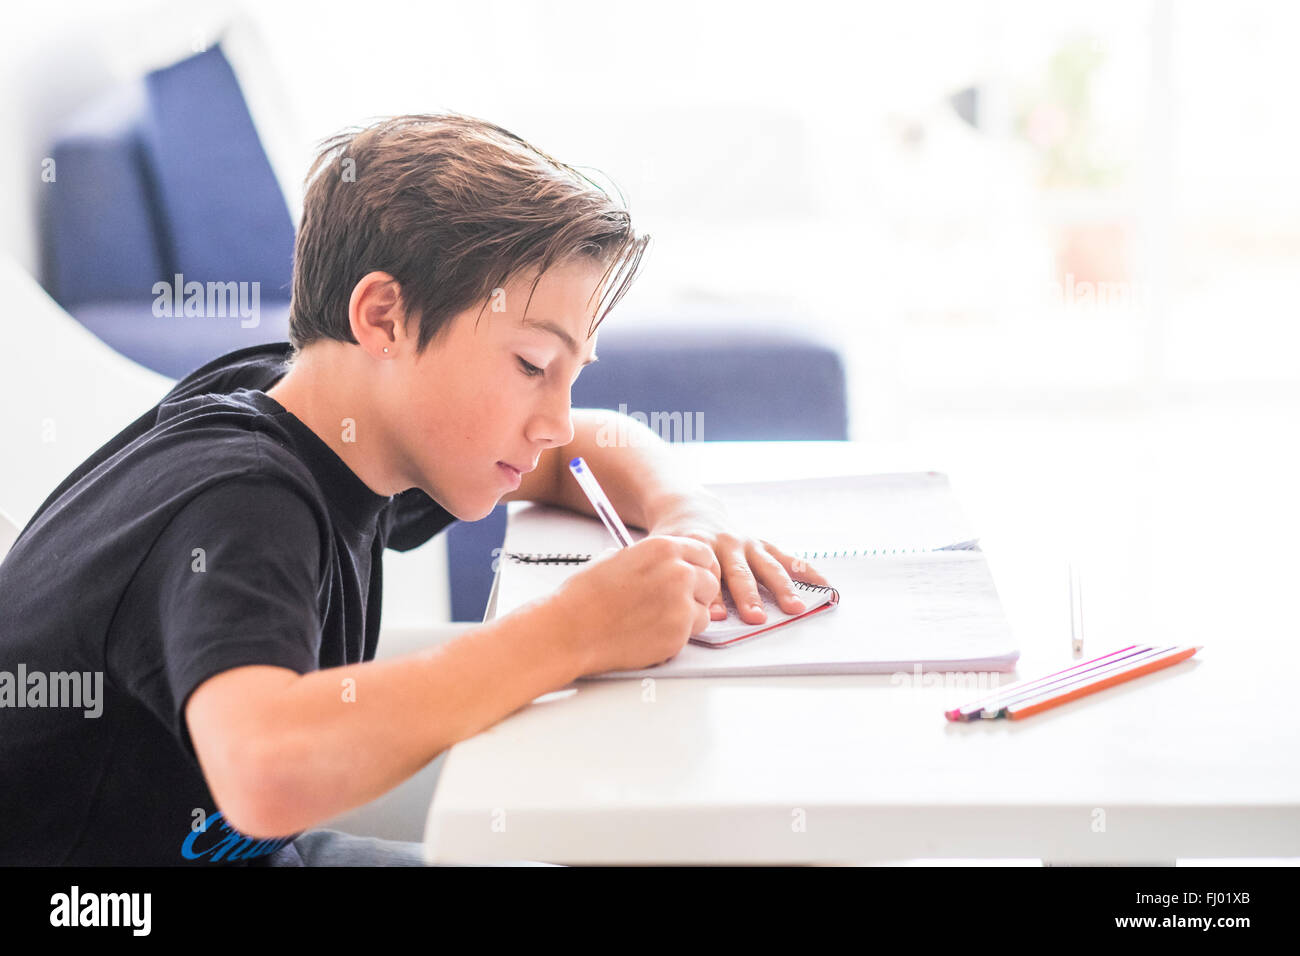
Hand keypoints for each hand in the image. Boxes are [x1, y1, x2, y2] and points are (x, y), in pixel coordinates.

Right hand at [548, 535, 720, 673]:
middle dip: (696, 593)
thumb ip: (648, 561)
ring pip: (704, 611)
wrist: (572, 629)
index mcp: (663, 548)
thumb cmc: (585, 597)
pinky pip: (692, 634)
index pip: (703, 554)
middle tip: (674, 602)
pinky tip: (651, 631)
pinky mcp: (679, 634)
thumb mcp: (617, 559)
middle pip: (710, 582)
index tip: (691, 577)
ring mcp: (682, 605)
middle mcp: (679, 573)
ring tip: (656, 619)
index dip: (696, 568)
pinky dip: (676, 635)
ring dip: (688, 616)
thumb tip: (659, 567)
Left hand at [647, 494, 830, 624]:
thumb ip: (666, 576)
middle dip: (747, 596)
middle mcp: (727, 543)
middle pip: (739, 573)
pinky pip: (787, 558)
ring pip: (767, 567)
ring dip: (781, 588)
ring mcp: (747, 544)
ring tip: (794, 608)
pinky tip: (823, 585)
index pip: (706, 574)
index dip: (709, 595)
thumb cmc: (673, 539)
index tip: (713, 615)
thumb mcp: (660, 553)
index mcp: (700, 545)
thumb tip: (664, 608)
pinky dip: (806, 571)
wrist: (688, 510)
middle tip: (755, 617)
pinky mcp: (761, 545)